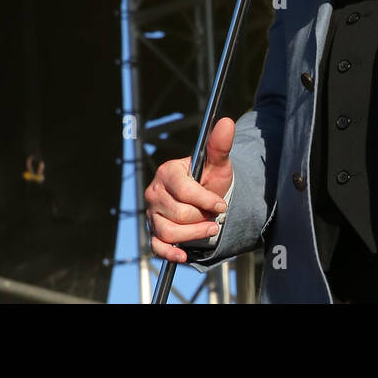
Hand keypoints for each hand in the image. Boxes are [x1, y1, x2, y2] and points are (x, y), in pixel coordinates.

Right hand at [144, 117, 234, 263]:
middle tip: (214, 217)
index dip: (206, 200)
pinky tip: (185, 255)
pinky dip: (172, 253)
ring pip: (169, 232)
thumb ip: (220, 145)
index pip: (185, 191)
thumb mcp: (218, 164)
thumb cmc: (211, 180)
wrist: (208, 202)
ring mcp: (151, 213)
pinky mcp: (152, 232)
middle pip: (179, 214)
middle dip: (202, 218)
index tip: (221, 206)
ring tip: (209, 229)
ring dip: (194, 235)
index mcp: (167, 172)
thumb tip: (226, 122)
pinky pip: (157, 247)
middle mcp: (154, 192)